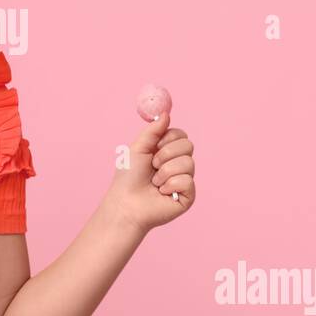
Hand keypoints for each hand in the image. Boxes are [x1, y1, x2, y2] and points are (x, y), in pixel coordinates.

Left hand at [104, 110, 194, 235]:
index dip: (169, 138)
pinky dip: (170, 185)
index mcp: (167, 151)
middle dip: (166, 154)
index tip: (155, 146)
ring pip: (188, 163)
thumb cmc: (128, 178)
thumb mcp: (138, 148)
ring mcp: (184, 180)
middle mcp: (178, 164)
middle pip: (188, 145)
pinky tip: (162, 193)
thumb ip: (153, 130)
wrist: (126, 203)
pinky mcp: (188, 195)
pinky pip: (187, 181)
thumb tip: (166, 113)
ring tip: (155, 182)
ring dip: (165, 172)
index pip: (181, 134)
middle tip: (153, 165)